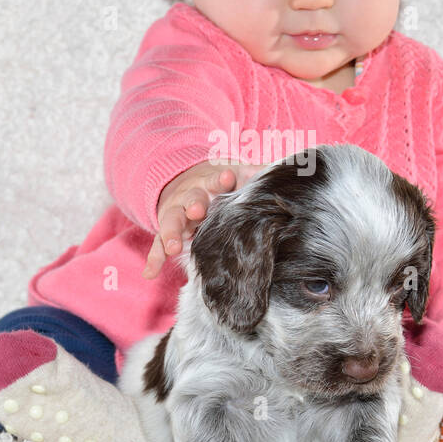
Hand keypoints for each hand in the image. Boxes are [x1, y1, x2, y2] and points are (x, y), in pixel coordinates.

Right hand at [141, 160, 267, 278]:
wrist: (185, 179)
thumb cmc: (221, 183)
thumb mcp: (238, 174)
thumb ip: (258, 174)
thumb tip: (292, 168)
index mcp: (210, 183)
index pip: (215, 179)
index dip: (220, 179)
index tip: (227, 178)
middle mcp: (190, 198)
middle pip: (190, 200)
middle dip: (193, 205)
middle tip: (197, 211)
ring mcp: (176, 215)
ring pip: (171, 223)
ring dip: (171, 234)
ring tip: (173, 247)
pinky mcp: (167, 231)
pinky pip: (157, 246)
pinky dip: (154, 258)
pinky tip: (150, 273)